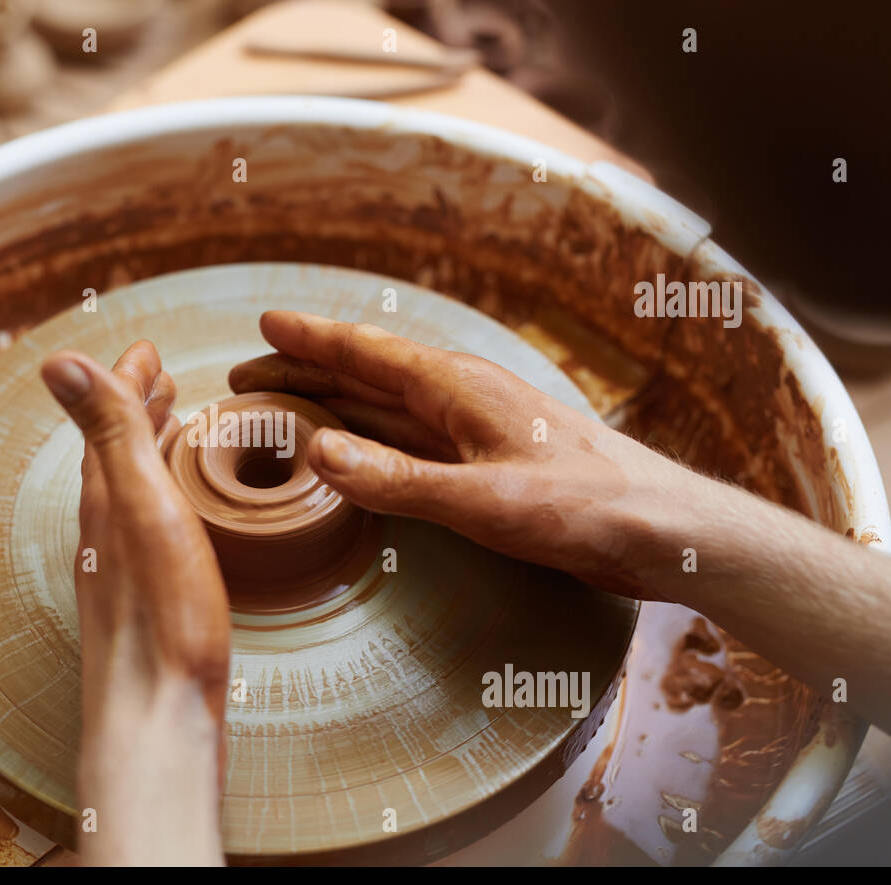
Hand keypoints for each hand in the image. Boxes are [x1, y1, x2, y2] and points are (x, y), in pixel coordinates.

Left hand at [42, 341, 230, 865]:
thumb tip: (58, 361)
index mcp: (106, 503)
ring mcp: (119, 571)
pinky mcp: (141, 604)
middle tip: (158, 379)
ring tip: (169, 431)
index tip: (144, 350)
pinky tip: (171, 518)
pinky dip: (157, 499)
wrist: (155, 719)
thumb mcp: (142, 507)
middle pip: (114, 454)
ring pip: (127, 492)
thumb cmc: (162, 618)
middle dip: (134, 409)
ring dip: (145, 452)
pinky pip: (143, 528)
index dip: (124, 381)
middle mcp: (103, 534)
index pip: (107, 423)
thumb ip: (110, 434)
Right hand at [229, 311, 702, 598]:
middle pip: (366, 378)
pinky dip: (369, 442)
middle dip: (306, 374)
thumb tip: (319, 451)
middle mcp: (461, 399)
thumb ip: (399, 480)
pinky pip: (410, 443)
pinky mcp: (488, 464)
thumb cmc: (587, 507)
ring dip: (332, 407)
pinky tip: (355, 452)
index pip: (366, 354)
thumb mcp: (485, 500)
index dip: (312, 339)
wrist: (664, 530)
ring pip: (385, 410)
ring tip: (284, 411)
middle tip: (248, 376)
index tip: (265, 325)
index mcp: (458, 389)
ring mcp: (475, 431)